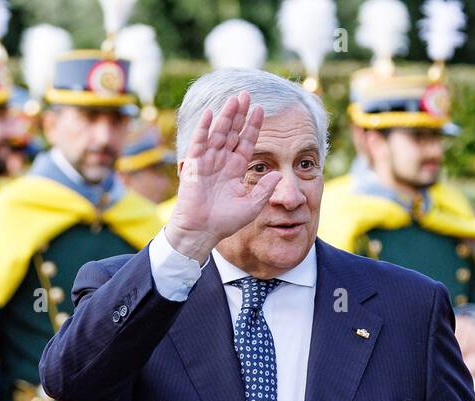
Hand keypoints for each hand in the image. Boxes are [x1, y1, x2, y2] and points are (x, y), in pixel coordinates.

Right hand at [164, 91, 282, 262]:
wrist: (202, 231)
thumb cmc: (225, 222)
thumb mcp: (252, 205)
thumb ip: (265, 189)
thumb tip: (280, 174)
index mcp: (236, 168)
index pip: (246, 141)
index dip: (253, 126)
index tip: (261, 109)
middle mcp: (222, 161)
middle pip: (232, 132)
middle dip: (240, 114)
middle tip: (246, 94)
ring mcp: (208, 161)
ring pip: (218, 133)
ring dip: (226, 116)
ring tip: (234, 99)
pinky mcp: (194, 165)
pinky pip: (199, 142)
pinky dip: (203, 128)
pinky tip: (210, 113)